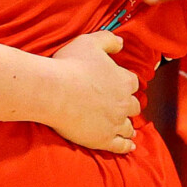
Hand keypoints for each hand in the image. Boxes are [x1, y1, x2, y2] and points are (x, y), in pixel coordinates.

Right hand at [46, 32, 141, 154]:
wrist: (53, 91)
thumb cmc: (70, 65)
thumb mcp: (90, 42)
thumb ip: (109, 40)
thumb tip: (121, 43)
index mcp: (123, 80)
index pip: (132, 83)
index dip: (125, 84)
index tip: (119, 86)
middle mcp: (123, 103)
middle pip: (133, 106)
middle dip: (127, 105)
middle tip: (119, 106)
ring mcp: (115, 123)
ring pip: (128, 126)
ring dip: (127, 126)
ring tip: (125, 128)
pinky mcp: (104, 139)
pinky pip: (121, 145)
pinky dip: (126, 146)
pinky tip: (129, 146)